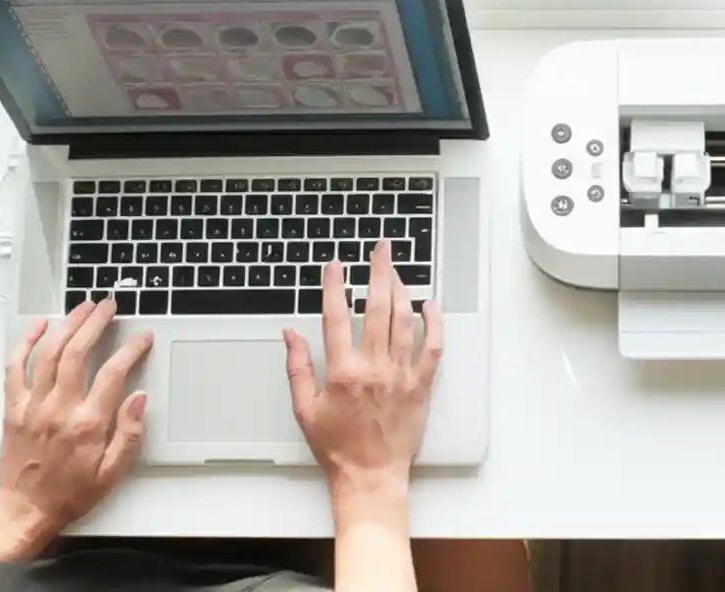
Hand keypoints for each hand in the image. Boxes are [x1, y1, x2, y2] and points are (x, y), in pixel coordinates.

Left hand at [0, 300, 151, 564]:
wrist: (25, 510)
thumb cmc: (69, 493)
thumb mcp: (112, 473)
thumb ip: (129, 434)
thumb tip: (139, 399)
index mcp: (87, 424)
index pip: (113, 374)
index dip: (131, 349)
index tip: (141, 337)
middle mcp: (58, 409)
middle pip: (76, 353)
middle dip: (95, 324)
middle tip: (108, 306)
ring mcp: (32, 406)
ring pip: (47, 354)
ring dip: (66, 326)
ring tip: (82, 308)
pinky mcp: (13, 408)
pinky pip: (14, 368)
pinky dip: (24, 344)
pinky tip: (38, 328)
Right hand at [283, 241, 442, 497]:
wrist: (370, 476)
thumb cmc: (337, 447)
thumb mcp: (303, 409)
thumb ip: (296, 367)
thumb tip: (290, 333)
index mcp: (342, 372)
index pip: (336, 317)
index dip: (335, 286)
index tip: (335, 265)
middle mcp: (373, 368)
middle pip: (376, 308)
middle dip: (378, 272)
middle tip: (380, 249)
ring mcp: (400, 375)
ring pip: (404, 321)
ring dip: (402, 290)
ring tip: (397, 269)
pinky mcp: (421, 385)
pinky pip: (433, 347)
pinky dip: (434, 323)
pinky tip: (429, 305)